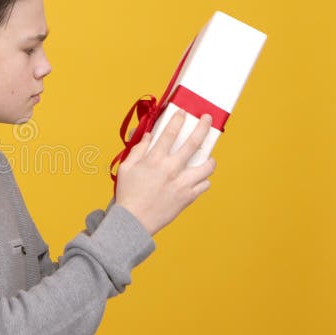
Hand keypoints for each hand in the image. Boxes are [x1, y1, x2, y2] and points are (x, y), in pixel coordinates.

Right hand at [115, 110, 215, 235]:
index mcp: (154, 160)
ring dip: (209, 159)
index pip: (170, 133)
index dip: (178, 119)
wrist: (133, 221)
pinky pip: (204, 185)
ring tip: (208, 158)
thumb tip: (149, 136)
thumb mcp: (126, 168)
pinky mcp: (188, 197)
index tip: (183, 113)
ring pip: (207, 166)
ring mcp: (182, 183)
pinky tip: (198, 179)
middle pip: (194, 143)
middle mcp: (171, 169)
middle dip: (203, 127)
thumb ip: (138, 150)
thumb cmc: (127, 194)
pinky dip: (203, 180)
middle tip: (207, 119)